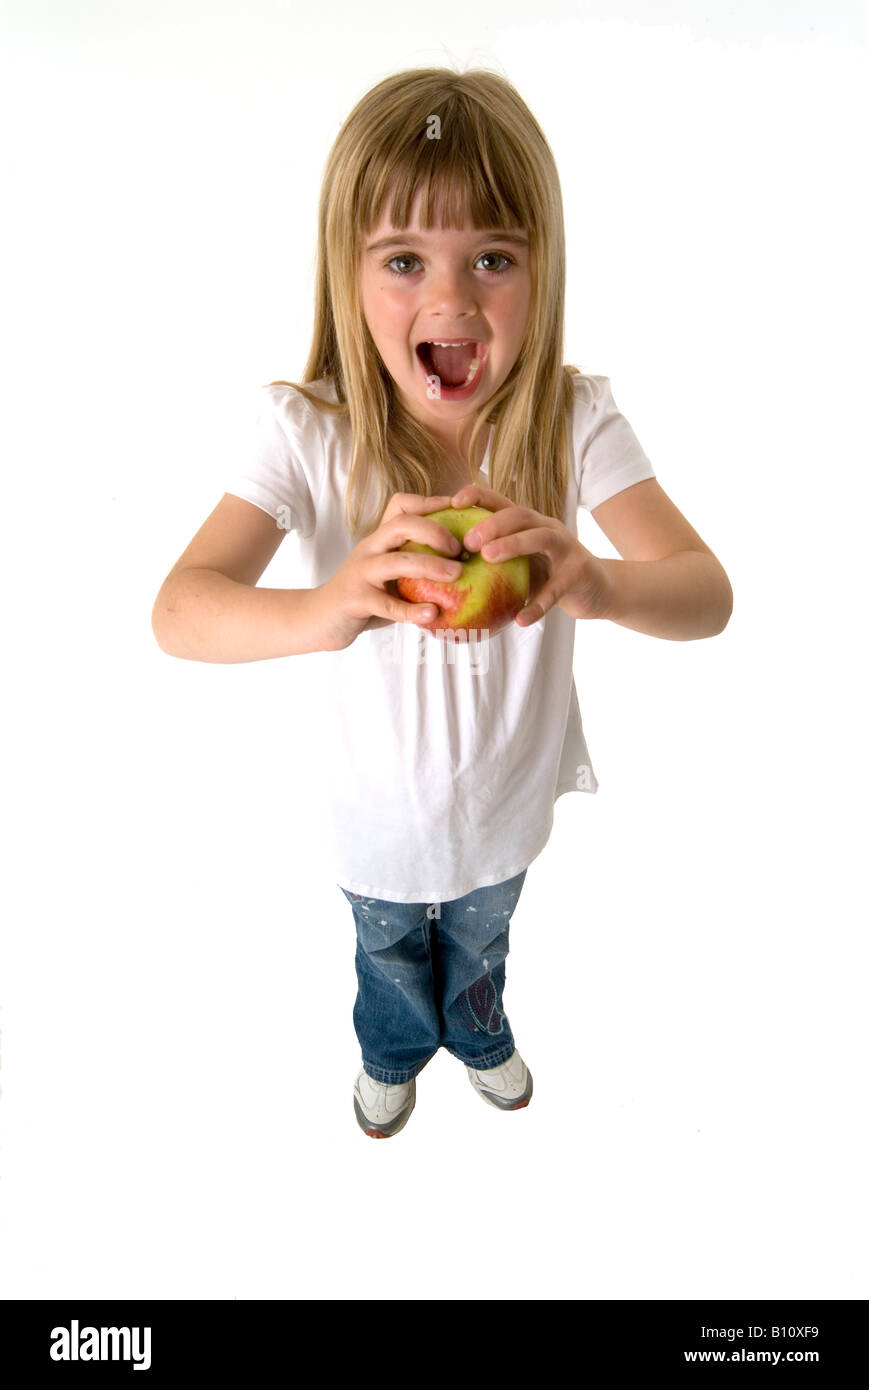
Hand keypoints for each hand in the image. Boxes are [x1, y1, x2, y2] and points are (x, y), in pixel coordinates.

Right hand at [316, 493, 464, 649]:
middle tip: (459, 548)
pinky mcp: (356, 600)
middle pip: (401, 525)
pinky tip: (433, 614)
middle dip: (434, 531)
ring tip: (457, 575)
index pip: (402, 506)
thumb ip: (414, 566)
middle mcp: (369, 549)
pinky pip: (388, 605)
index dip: (431, 502)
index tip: (459, 507)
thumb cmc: (363, 596)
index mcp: (379, 539)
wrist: (319, 618)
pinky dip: (412, 610)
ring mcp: (361, 573)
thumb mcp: (387, 574)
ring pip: (397, 562)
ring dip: (430, 566)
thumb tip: (463, 565)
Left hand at [449, 483, 612, 624]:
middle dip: (492, 522)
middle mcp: (547, 528)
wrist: (598, 590)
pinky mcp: (578, 573)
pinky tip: (520, 619)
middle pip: (519, 515)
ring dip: (513, 544)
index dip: (478, 495)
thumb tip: (446, 572)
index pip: (501, 501)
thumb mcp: (522, 563)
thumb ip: (494, 561)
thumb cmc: (550, 576)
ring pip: (540, 538)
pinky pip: (556, 589)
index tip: (453, 501)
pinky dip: (538, 604)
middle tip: (467, 540)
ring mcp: (566, 548)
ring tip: (487, 557)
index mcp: (529, 523)